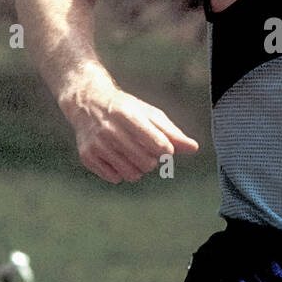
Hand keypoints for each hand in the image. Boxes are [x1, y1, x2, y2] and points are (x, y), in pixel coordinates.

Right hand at [66, 84, 198, 183]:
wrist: (88, 103)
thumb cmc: (126, 109)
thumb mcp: (150, 114)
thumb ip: (172, 133)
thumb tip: (194, 148)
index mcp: (129, 116)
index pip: (159, 145)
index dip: (166, 150)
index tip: (163, 145)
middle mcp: (111, 130)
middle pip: (147, 164)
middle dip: (152, 160)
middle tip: (143, 148)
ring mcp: (97, 144)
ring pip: (131, 174)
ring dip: (137, 168)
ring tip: (131, 154)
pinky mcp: (87, 156)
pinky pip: (115, 178)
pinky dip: (120, 172)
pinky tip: (116, 157)